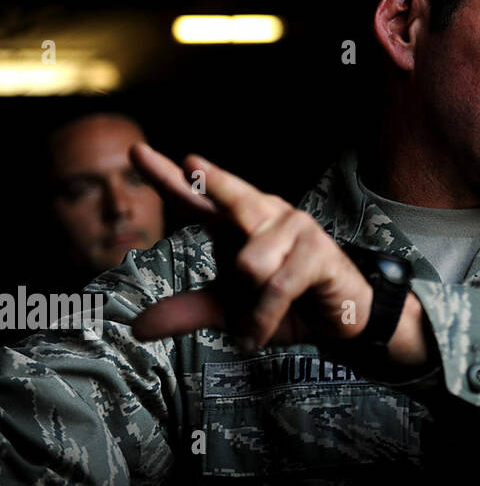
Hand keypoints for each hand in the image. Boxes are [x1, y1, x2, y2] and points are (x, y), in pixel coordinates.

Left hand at [128, 143, 427, 364]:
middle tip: (192, 164)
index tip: (136, 152)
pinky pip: (275, 287)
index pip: (196, 199)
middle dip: (213, 182)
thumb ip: (187, 311)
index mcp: (238, 224)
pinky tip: (262, 332)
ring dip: (250, 306)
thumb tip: (137, 326)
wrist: (337, 322)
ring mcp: (295, 229)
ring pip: (249, 264)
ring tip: (261, 317)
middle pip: (231, 198)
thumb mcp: (229, 310)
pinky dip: (264, 318)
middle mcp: (265, 217)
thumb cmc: (285, 304)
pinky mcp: (317, 251)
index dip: (167, 176)